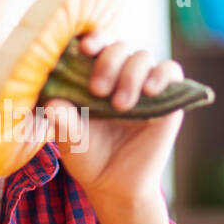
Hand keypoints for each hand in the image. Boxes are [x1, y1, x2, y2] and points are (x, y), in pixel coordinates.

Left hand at [41, 31, 185, 207]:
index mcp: (94, 75)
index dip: (92, 39)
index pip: (96, 44)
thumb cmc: (88, 156)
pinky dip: (162, 74)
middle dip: (109, 62)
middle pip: (120, 46)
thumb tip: (51, 102)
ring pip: (144, 56)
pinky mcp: (169, 98)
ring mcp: (145, 85)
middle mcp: (120, 74)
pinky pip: (172, 71)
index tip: (84, 48)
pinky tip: (150, 90)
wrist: (115, 185)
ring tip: (121, 105)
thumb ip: (62, 120)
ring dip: (131, 74)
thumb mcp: (70, 139)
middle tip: (98, 90)